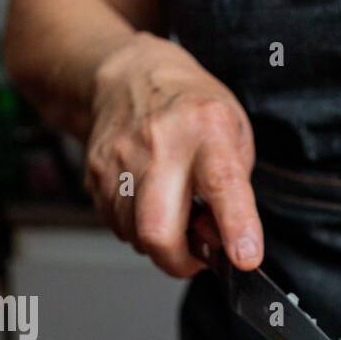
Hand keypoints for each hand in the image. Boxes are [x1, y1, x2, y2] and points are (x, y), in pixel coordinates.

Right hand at [84, 32, 261, 277]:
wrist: (132, 77)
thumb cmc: (193, 111)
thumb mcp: (235, 138)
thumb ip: (236, 194)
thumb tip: (226, 247)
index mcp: (207, 130)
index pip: (221, 184)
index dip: (235, 227)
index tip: (244, 258)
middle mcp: (161, 143)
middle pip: (159, 229)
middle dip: (180, 261)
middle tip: (196, 256)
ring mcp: (121, 158)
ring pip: (136, 236)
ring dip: (161, 244)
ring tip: (175, 216)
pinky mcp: (96, 174)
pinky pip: (118, 226)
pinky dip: (139, 230)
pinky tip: (151, 205)